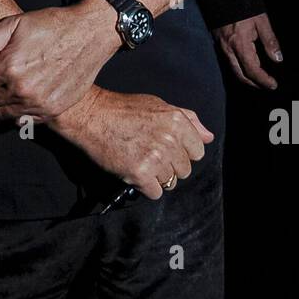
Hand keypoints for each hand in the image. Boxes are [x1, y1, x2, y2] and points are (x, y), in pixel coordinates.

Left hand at [0, 0, 120, 121]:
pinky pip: (23, 122)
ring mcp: (38, 103)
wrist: (88, 34)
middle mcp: (22, 89)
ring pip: (2, 116)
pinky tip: (22, 98)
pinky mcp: (52, 110)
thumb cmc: (51, 25)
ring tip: (7, 90)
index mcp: (9, 66)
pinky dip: (17, 114)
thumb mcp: (14, 23)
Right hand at [47, 85, 213, 200]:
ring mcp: (156, 158)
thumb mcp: (158, 105)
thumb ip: (188, 120)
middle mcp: (170, 140)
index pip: (198, 151)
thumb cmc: (122, 109)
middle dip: (169, 165)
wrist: (90, 115)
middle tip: (149, 154)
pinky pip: (155, 193)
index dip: (182, 152)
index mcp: (177, 121)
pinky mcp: (140, 173)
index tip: (167, 148)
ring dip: (156, 177)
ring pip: (170, 182)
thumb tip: (208, 137)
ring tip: (140, 161)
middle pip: (184, 170)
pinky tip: (133, 171)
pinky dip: (144, 187)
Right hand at [214, 13, 282, 88]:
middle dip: (254, 83)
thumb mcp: (261, 20)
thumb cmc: (244, 5)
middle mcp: (229, 49)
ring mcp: (222, 47)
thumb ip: (270, 40)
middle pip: (241, 75)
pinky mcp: (220, 43)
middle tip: (268, 86)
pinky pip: (230, 62)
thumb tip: (278, 59)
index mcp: (240, 44)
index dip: (263, 80)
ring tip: (260, 80)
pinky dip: (241, 69)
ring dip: (247, 78)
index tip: (273, 85)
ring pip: (234, 70)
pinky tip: (249, 67)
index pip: (252, 70)